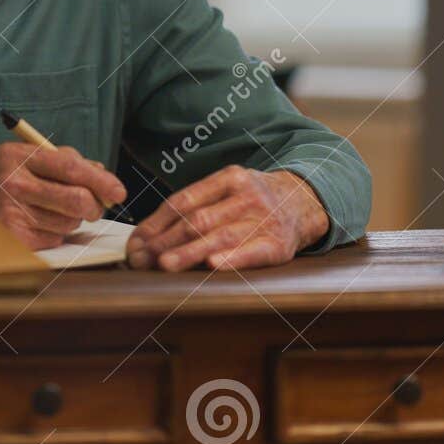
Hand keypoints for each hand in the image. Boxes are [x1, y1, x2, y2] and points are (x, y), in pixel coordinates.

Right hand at [0, 142, 127, 249]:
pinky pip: (51, 241)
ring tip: (49, 210)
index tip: (119, 191)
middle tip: (92, 206)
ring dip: (69, 221)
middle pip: (77, 201)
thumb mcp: (14, 153)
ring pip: (67, 225)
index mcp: (19, 157)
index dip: (102, 181)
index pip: (72, 168)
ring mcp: (11, 215)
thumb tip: (99, 172)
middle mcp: (15, 185)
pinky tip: (35, 223)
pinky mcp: (9, 240)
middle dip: (93, 206)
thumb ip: (57, 159)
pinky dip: (52, 235)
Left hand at [126, 167, 329, 271]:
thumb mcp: (230, 189)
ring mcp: (265, 219)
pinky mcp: (280, 245)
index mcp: (230, 178)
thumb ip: (196, 206)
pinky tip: (213, 265)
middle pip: (199, 219)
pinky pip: (253, 253)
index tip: (137, 242)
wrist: (306, 202)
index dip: (157, 223)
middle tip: (142, 258)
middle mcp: (247, 196)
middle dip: (166, 241)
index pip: (184, 200)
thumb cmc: (255, 201)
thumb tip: (148, 236)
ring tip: (165, 264)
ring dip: (190, 252)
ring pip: (220, 236)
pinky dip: (232, 259)